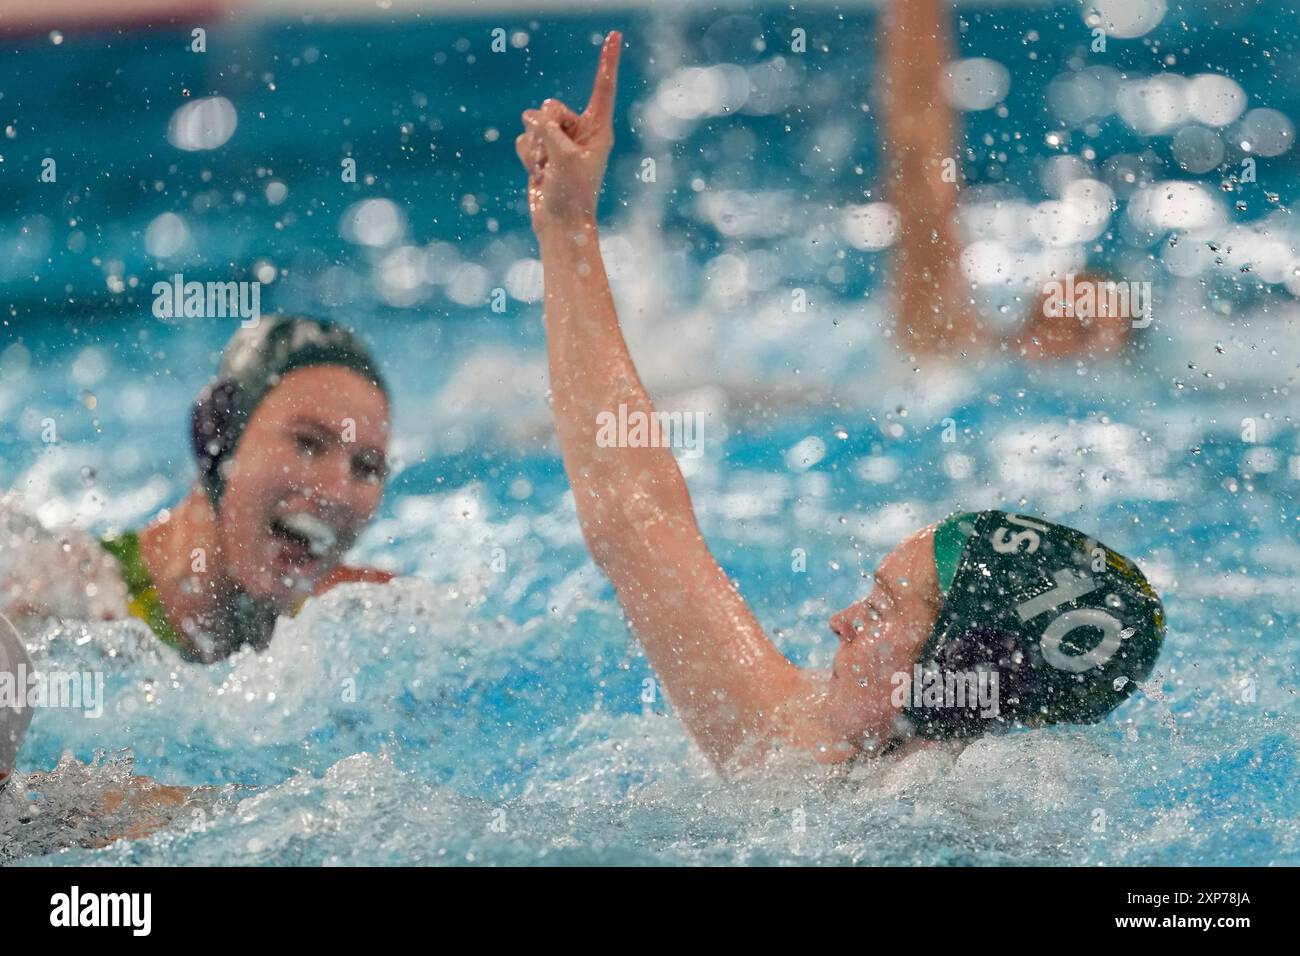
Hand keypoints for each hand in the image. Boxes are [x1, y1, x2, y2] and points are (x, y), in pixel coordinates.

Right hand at [516, 30, 621, 231]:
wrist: (560, 225)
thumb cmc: (573, 194)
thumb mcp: (564, 156)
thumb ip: (548, 129)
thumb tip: (529, 118)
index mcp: (599, 130)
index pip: (603, 88)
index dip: (607, 62)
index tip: (615, 36)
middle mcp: (580, 132)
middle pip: (551, 106)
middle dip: (546, 128)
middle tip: (553, 155)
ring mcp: (559, 141)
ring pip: (533, 123)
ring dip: (535, 147)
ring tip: (547, 170)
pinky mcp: (542, 152)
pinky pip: (523, 139)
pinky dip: (526, 155)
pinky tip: (538, 173)